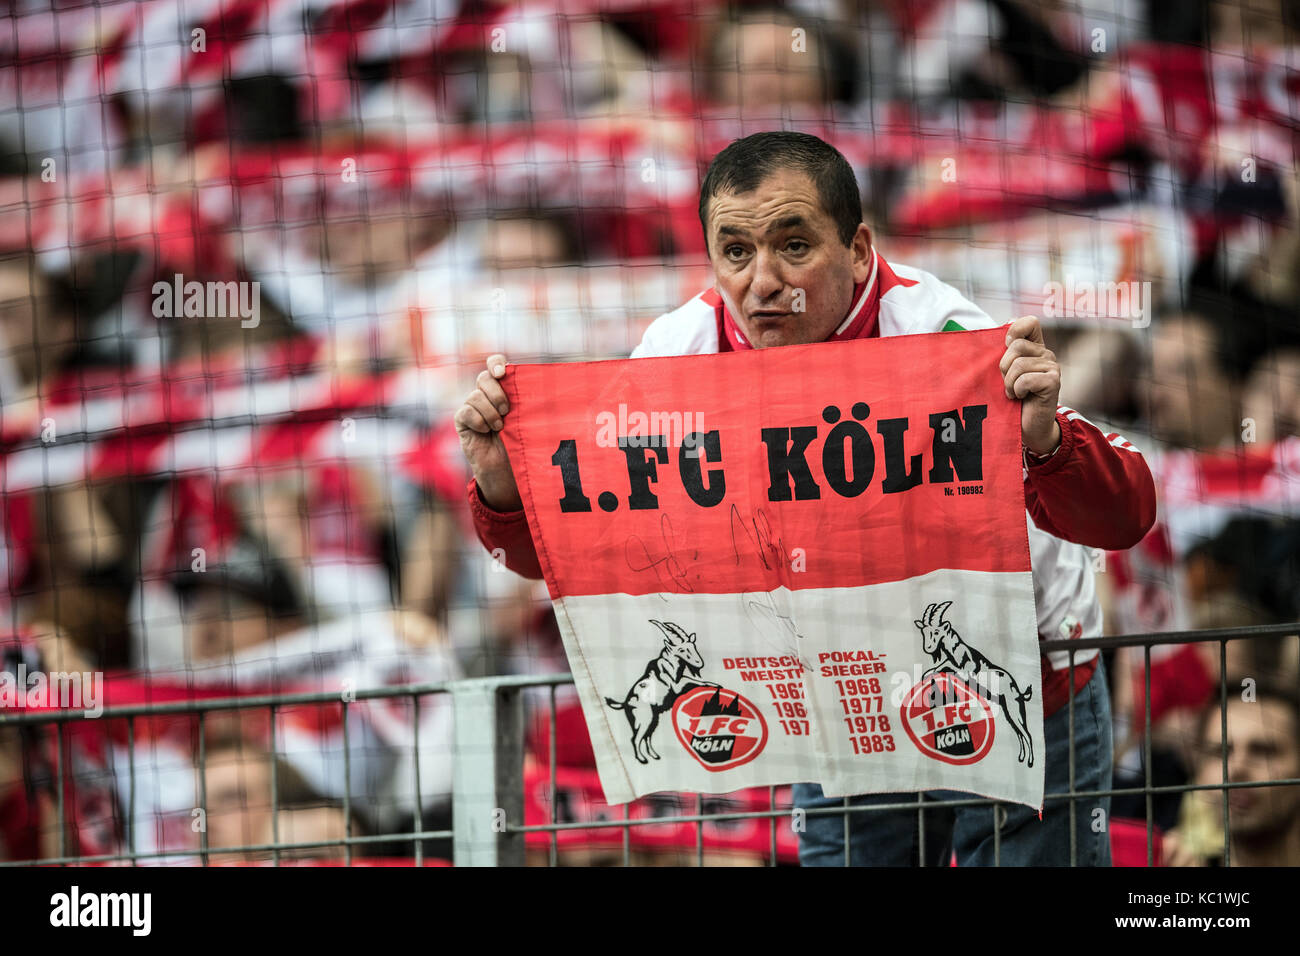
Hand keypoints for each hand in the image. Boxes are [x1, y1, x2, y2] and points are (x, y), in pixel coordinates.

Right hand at [453, 353, 521, 510]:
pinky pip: (466, 412)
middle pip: (484, 378)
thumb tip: (544, 385)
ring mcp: (473, 407)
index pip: (495, 364)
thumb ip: (529, 401)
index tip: (502, 374)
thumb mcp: (529, 420)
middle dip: (497, 393)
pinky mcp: (462, 421)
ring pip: (475, 396)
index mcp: (504, 389)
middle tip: (507, 411)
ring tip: (499, 428)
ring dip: (490, 412)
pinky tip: (486, 432)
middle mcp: (486, 395)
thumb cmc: (523, 445)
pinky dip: (478, 421)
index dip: (496, 364)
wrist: (508, 471)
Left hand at [1000, 316, 1061, 456]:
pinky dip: (1017, 390)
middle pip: (1017, 346)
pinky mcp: (1054, 381)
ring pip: (1019, 364)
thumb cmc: (1012, 400)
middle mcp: (1046, 354)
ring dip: (1009, 383)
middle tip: (1008, 383)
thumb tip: (1003, 324)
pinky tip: (1021, 397)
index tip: (1006, 348)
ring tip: (1014, 393)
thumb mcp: (1003, 373)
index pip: (1029, 322)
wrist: (1027, 427)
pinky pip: (1025, 379)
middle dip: (1004, 367)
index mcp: (1034, 348)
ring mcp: (1052, 367)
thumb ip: (1002, 352)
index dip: (1014, 330)